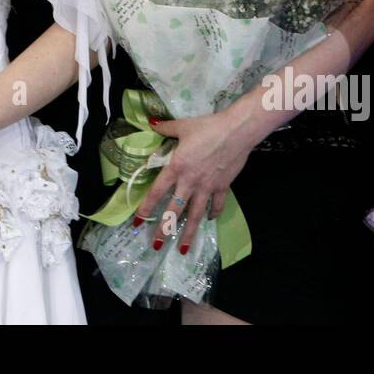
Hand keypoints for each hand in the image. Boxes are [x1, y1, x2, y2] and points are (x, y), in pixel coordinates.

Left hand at [135, 109, 257, 254]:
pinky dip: (213, 213)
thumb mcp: (183, 126)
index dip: (146, 207)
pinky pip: (216, 205)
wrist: (237, 131)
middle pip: (174, 210)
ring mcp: (207, 187)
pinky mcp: (223, 187)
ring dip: (189, 233)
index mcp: (177, 167)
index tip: (137, 222)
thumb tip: (151, 123)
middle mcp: (190, 182)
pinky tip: (209, 220)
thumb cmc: (208, 127)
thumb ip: (165, 128)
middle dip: (164, 229)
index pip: (157, 191)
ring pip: (195, 215)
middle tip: (156, 245)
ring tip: (183, 249)